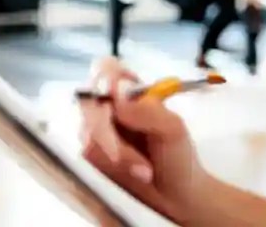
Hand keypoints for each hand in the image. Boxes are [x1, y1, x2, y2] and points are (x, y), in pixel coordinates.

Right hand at [78, 57, 210, 223]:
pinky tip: (137, 173)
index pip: (104, 69)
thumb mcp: (172, 129)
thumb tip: (117, 93)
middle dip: (109, 131)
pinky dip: (115, 166)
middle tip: (132, 149)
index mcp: (127, 90)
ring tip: (146, 170)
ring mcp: (94, 131)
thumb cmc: (176, 155)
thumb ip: (147, 110)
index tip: (115, 97)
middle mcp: (106, 106)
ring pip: (88, 133)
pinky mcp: (90, 155)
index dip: (103, 79)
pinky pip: (90, 156)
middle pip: (88, 102)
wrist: (175, 195)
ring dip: (120, 154)